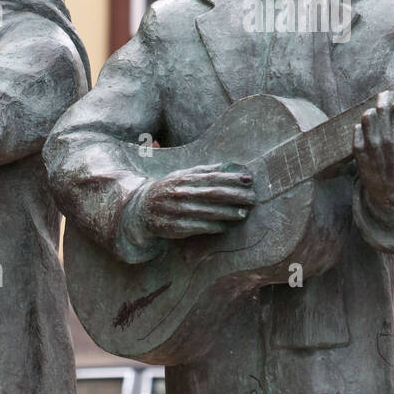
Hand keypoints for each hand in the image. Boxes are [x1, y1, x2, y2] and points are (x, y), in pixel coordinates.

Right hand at [137, 164, 254, 239]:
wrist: (142, 208)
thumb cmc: (169, 189)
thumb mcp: (182, 176)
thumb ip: (203, 171)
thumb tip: (227, 166)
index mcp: (184, 178)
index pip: (212, 177)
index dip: (232, 178)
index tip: (248, 180)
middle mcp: (180, 193)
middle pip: (213, 194)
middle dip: (235, 196)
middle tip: (252, 198)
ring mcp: (177, 210)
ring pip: (207, 212)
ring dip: (228, 213)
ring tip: (243, 213)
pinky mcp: (175, 227)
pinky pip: (198, 227)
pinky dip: (213, 226)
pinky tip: (225, 226)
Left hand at [353, 89, 393, 210]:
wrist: (391, 193)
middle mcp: (386, 141)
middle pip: (382, 108)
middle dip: (385, 96)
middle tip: (387, 94)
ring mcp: (371, 146)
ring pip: (367, 116)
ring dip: (373, 110)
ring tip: (377, 111)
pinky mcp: (359, 152)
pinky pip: (357, 129)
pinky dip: (363, 125)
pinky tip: (369, 126)